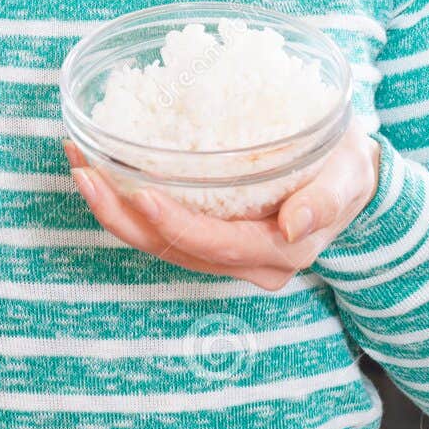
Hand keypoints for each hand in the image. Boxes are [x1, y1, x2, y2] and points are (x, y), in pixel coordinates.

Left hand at [64, 115, 380, 290]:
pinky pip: (162, 229)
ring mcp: (225, 254)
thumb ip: (326, 199)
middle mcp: (247, 264)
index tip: (141, 192)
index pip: (217, 246)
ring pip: (159, 244)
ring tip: (79, 164)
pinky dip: (128, 202)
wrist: (349, 177)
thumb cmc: (348, 167)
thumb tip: (295, 224)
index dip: (176, 224)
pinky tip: (102, 168)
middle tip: (84, 172)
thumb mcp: (349, 174)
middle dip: (122, 216)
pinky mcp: (210, 237)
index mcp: (279, 254)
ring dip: (114, 209)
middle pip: (174, 250)